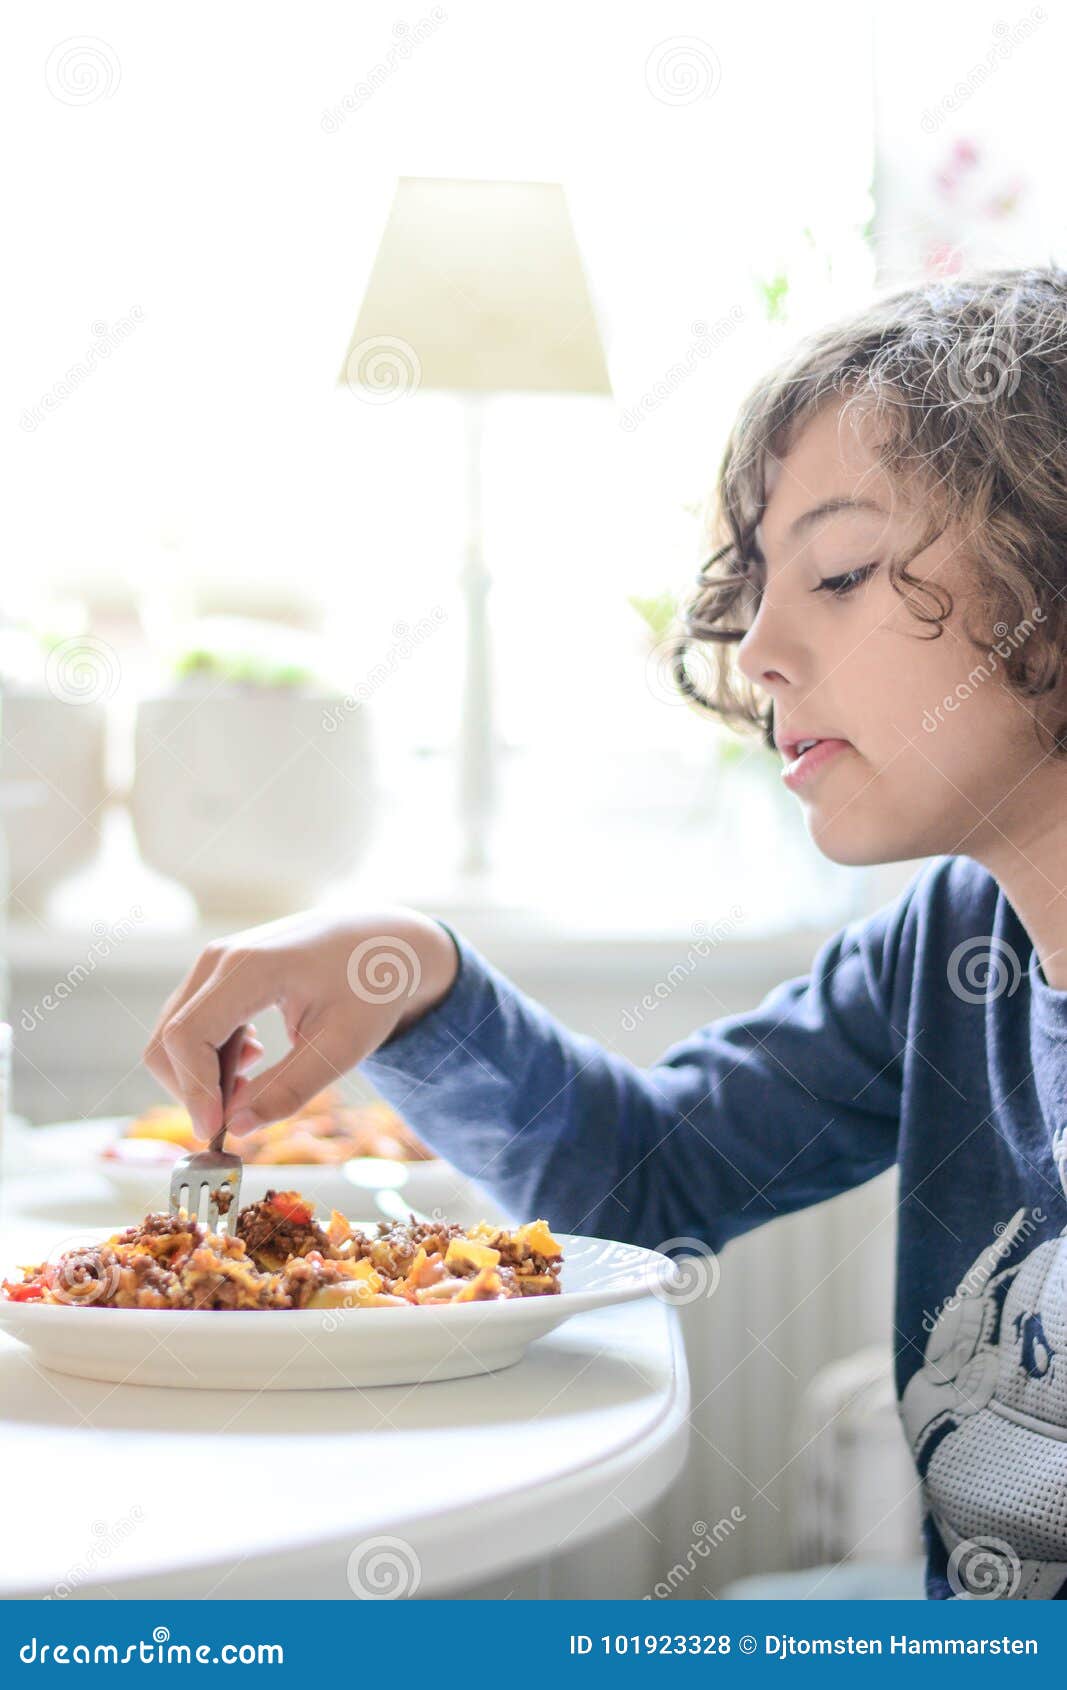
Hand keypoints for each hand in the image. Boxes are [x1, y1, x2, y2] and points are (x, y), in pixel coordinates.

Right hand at [143, 907, 458, 1140]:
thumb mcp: (342, 1046)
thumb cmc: (370, 987)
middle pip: (168, 1040)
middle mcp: (221, 958)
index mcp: (252, 967)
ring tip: (257, 1077)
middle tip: (242, 1112)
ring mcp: (214, 961)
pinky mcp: (216, 972)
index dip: (194, 1091)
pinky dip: (209, 1057)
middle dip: (194, 1089)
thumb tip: (235, 1129)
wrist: (380, 939)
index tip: (217, 1134)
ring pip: (174, 1035)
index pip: (189, 1036)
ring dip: (203, 1074)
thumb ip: (289, 1089)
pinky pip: (190, 1024)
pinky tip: (253, 1058)